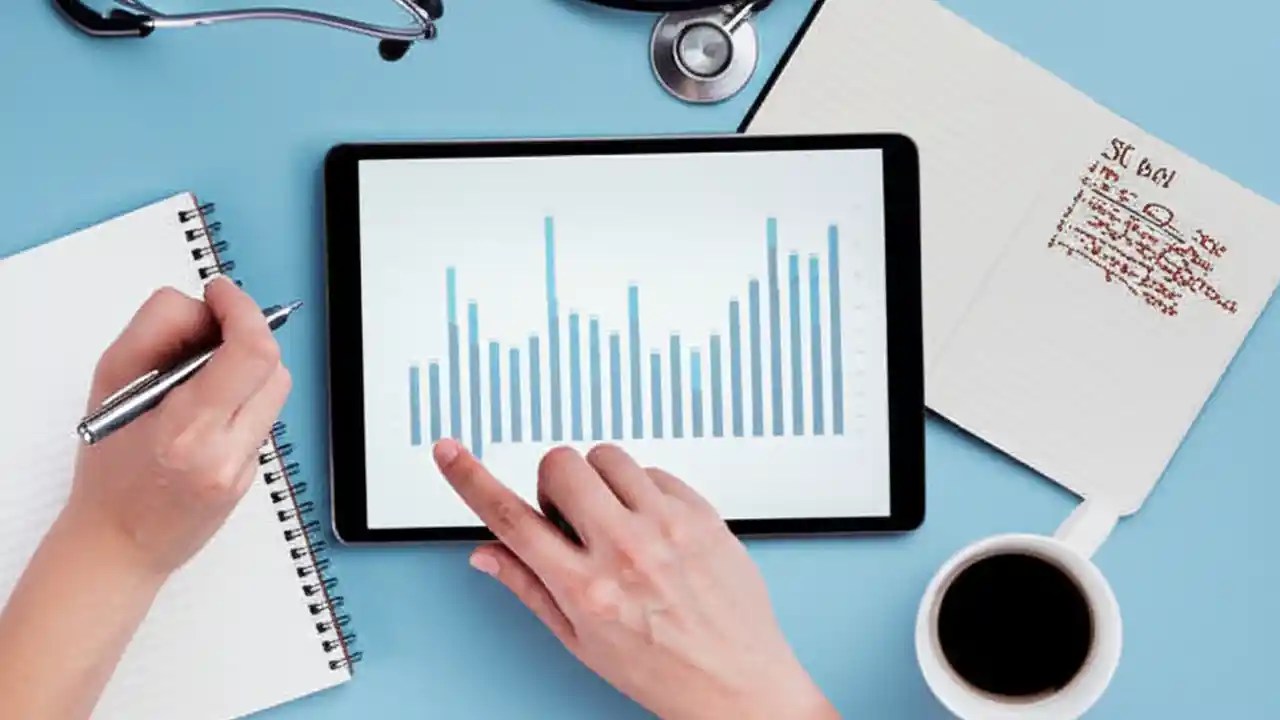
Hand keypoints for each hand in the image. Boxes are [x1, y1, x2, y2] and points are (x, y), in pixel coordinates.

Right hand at [66, 277, 292, 576]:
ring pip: (274, 386)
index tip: (221, 292)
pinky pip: (263, 414)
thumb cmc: (108, 469)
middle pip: (270, 363)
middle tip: (209, 327)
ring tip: (201, 376)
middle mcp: (224, 450)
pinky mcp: (253, 473)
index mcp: (185, 428)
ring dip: (246, 366)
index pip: (248, 351)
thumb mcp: (112, 386)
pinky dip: (242, 397)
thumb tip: (203, 308)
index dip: (242, 309)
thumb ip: (157, 335)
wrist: (119, 543)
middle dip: (244, 333)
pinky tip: (206, 410)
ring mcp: (244, 465)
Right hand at [433, 439, 838, 719]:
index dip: (471, 479)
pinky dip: (645, 490)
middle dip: (555, 483)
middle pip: (562, 465)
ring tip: (617, 521)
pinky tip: (653, 527)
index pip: (512, 518)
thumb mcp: (581, 642)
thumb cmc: (662, 671)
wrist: (738, 684)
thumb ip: (530, 588)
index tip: (448, 452)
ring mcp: (667, 527)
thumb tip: (486, 554)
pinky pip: (655, 469)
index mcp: (585, 588)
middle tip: (573, 518)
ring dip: (601, 481)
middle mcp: (625, 551)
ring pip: (608, 457)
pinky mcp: (702, 513)